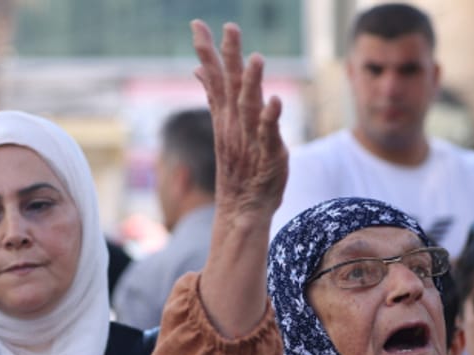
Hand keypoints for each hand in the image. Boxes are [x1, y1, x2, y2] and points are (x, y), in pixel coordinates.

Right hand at [191, 20, 287, 222]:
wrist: (242, 209)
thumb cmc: (238, 167)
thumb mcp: (225, 127)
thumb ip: (214, 96)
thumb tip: (199, 69)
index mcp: (225, 117)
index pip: (214, 79)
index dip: (208, 52)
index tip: (198, 25)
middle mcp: (234, 125)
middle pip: (230, 85)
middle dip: (229, 56)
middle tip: (230, 28)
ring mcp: (250, 140)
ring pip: (249, 106)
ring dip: (252, 82)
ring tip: (256, 59)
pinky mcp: (269, 155)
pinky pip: (269, 134)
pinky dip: (271, 117)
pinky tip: (276, 101)